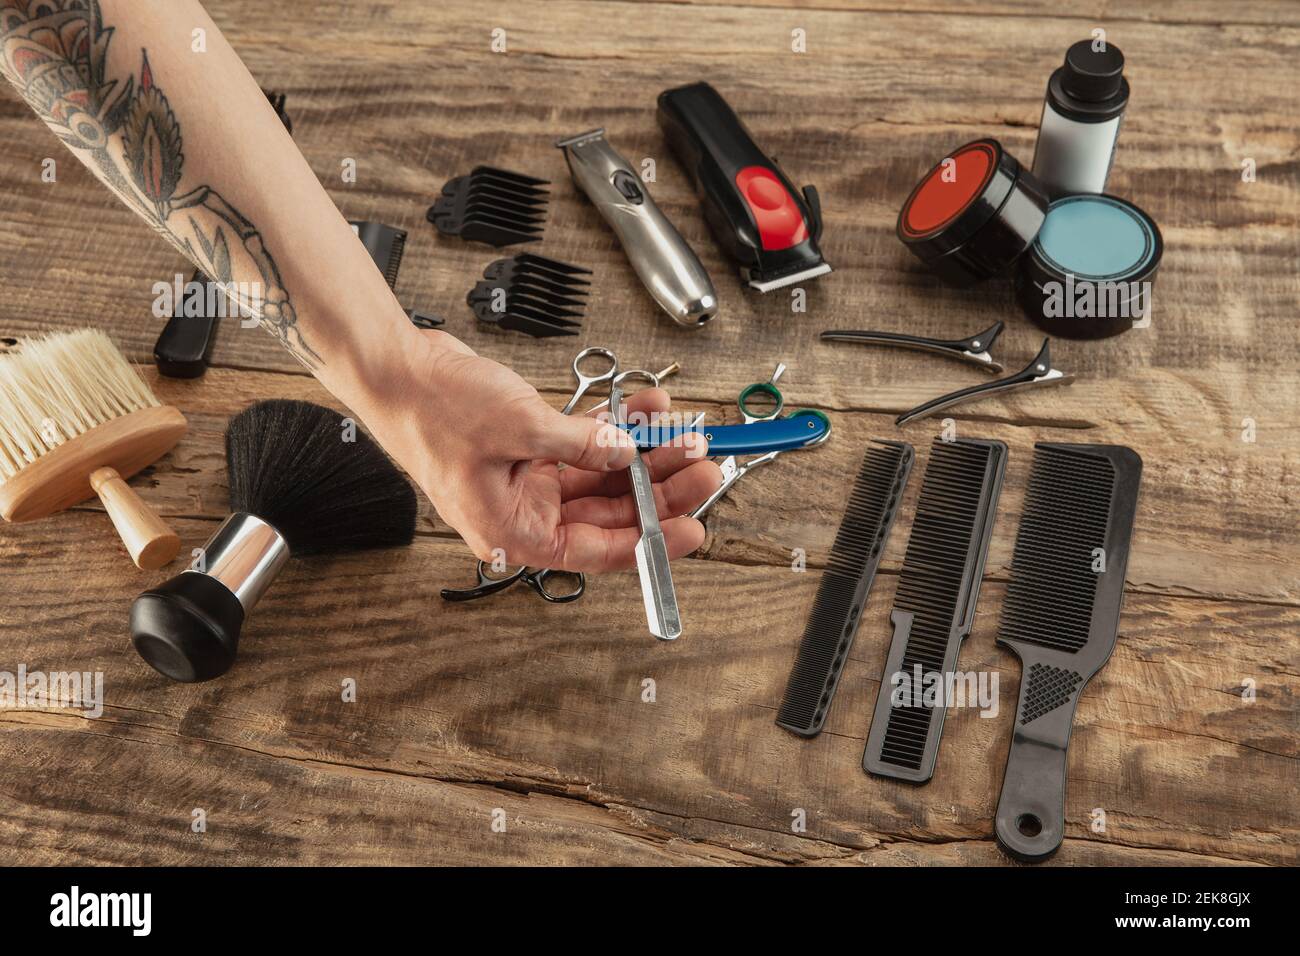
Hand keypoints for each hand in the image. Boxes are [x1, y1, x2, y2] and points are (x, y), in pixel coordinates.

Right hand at [354, 329, 722, 571]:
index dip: (652, 540)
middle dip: (659, 485)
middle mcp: (525, 512)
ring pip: (603, 474)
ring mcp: (529, 479)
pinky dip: (614, 426)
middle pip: (610, 510)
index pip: (599, 549)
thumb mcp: (520, 429)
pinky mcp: (530, 448)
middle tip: (701, 464)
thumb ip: (582, 445)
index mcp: (515, 532)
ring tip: (681, 431)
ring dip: (643, 451)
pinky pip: (585, 444)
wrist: (397, 370)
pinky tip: (645, 408)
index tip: (694, 528)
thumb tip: (627, 454)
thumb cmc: (432, 413)